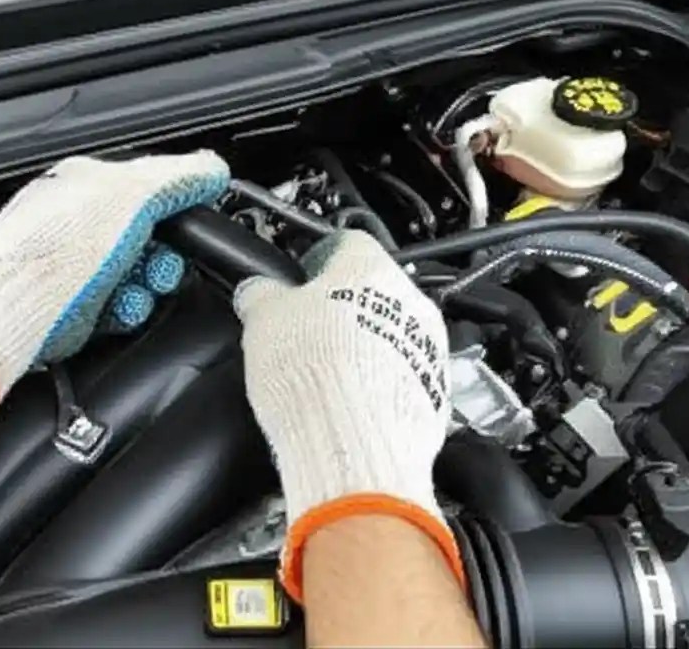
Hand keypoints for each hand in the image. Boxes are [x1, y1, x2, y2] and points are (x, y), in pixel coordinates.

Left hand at [0, 151, 229, 417]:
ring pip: (139, 278)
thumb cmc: (51, 248)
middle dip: (163, 257)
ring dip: (146, 288)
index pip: (152, 189)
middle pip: (151, 240)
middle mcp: (80, 225)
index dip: (178, 208)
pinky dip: (126, 313)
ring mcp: (76, 269)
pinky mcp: (75, 309)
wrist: (6, 311)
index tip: (193, 222)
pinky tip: (117, 311)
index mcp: (87, 186)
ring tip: (133, 292)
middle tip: (158, 265)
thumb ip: (177, 178)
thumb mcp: (129, 196)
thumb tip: (212, 168)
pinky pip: (120, 310)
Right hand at [233, 230, 463, 600]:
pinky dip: (379, 386)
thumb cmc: (315, 379)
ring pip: (391, 334)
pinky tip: (348, 403)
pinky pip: (404, 377)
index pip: (345, 243)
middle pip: (373, 290)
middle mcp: (409, 301)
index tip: (300, 281)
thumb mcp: (263, 321)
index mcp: (368, 267)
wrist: (353, 445)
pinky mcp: (434, 392)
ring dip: (364, 348)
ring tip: (324, 376)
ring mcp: (427, 348)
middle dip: (341, 310)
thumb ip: (261, 295)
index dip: (316, 262)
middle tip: (305, 335)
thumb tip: (255, 291)